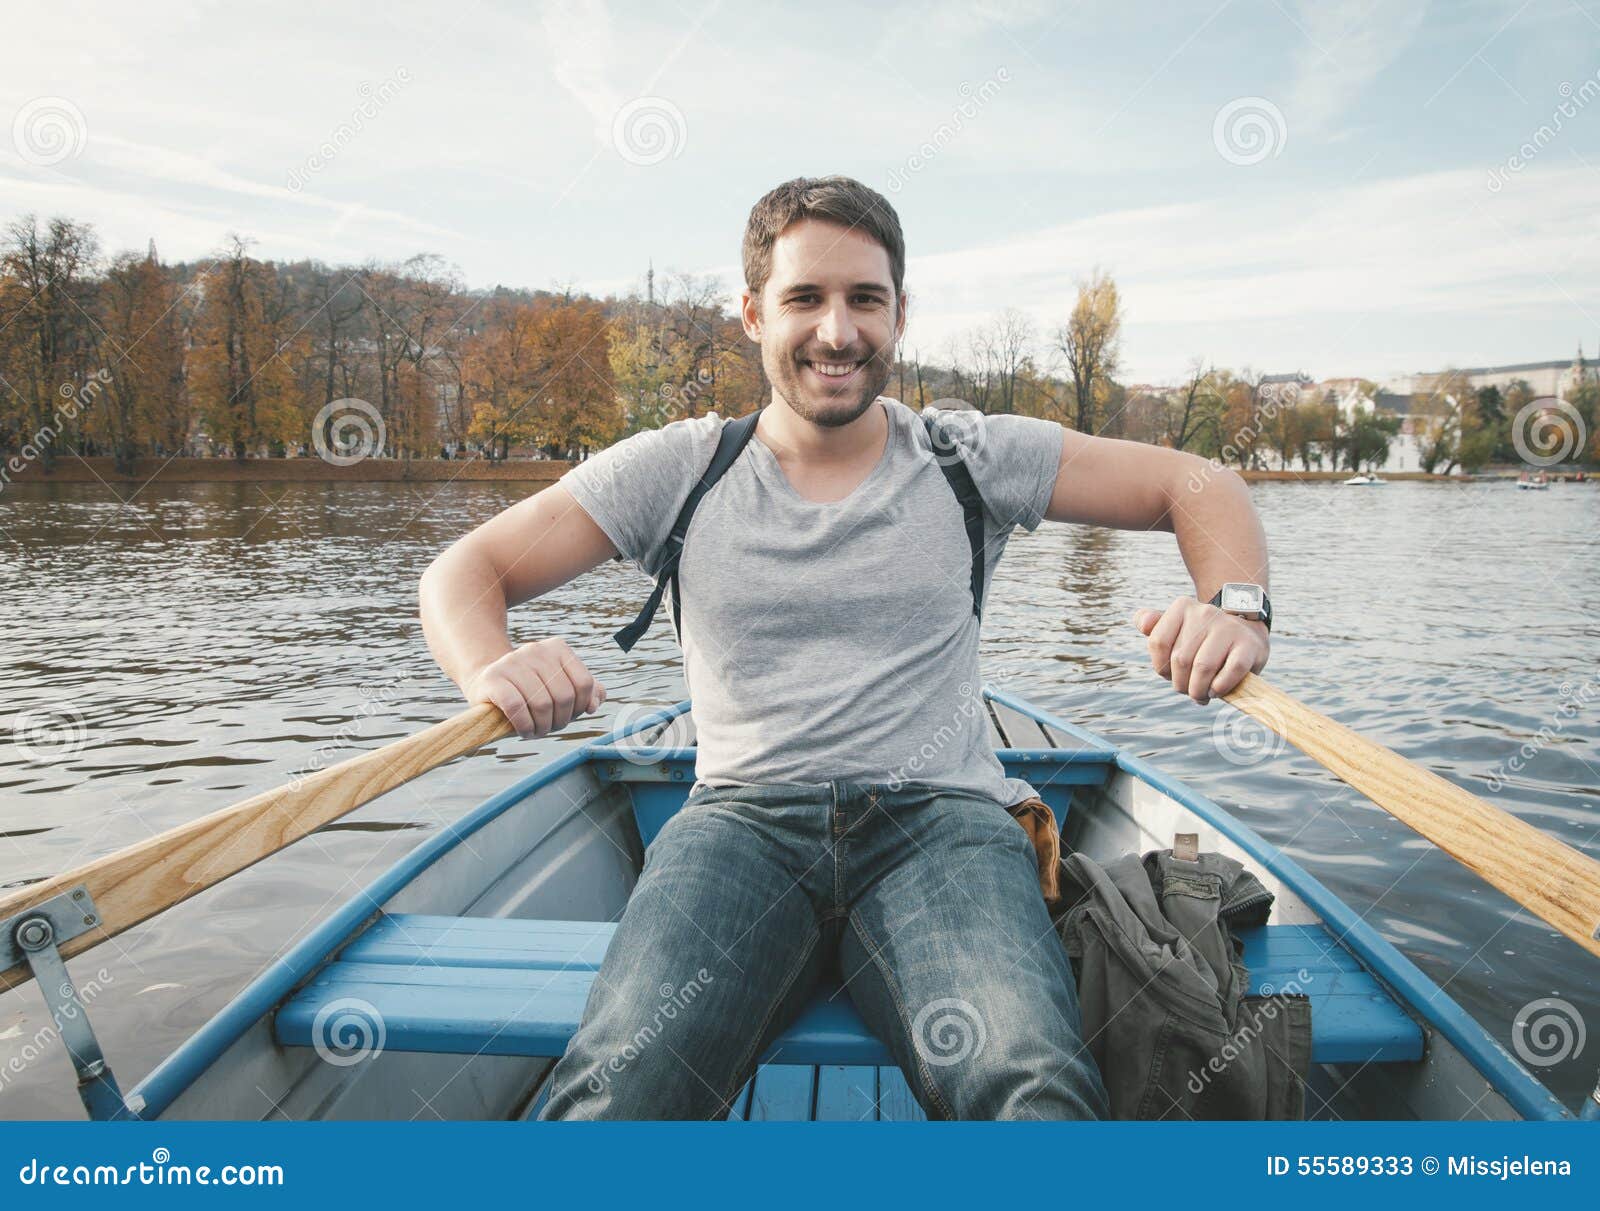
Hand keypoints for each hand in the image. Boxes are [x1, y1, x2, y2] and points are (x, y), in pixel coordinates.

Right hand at [462, 639, 605, 737]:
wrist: (487, 684)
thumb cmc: (530, 690)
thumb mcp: (560, 686)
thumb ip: (585, 692)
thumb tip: (594, 704)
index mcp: (558, 649)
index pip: (584, 683)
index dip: (580, 708)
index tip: (569, 717)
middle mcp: (536, 650)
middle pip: (564, 696)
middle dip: (560, 721)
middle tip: (550, 728)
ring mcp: (513, 661)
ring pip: (541, 703)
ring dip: (542, 727)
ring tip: (537, 731)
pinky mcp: (493, 678)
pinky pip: (517, 707)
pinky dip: (525, 726)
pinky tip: (524, 730)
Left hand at [1132, 596, 1268, 704]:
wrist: (1246, 634)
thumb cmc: (1204, 639)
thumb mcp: (1177, 628)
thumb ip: (1155, 627)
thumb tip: (1142, 623)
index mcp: (1182, 607)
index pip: (1158, 643)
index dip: (1161, 668)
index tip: (1171, 675)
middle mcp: (1204, 612)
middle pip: (1179, 660)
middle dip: (1181, 685)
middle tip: (1190, 690)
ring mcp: (1228, 627)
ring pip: (1203, 668)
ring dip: (1199, 690)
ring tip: (1202, 694)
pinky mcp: (1248, 645)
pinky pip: (1230, 672)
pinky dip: (1220, 688)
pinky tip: (1217, 690)